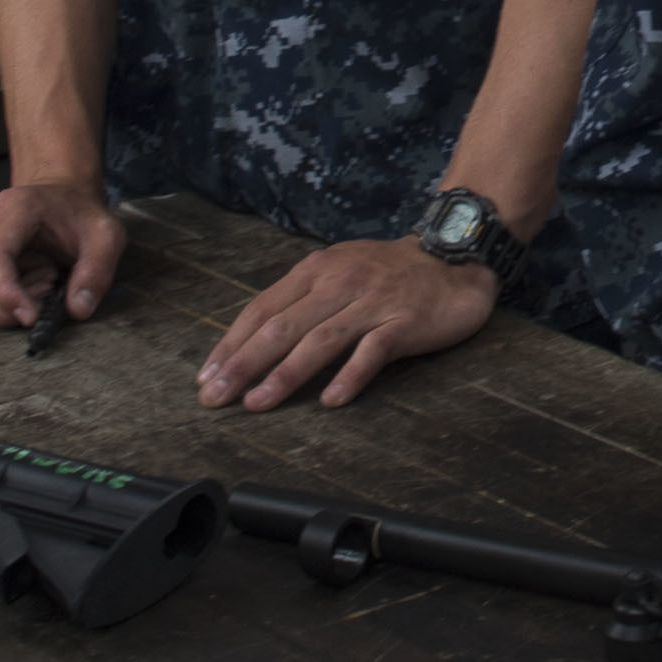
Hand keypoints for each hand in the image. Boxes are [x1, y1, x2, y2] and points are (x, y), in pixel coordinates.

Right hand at [0, 175, 124, 331]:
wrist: (60, 198)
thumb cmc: (80, 216)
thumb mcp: (106, 236)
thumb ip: (97, 270)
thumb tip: (77, 309)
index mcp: (13, 208)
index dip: (4, 291)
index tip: (30, 317)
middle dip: (6, 306)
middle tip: (49, 295)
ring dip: (0, 306)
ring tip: (42, 287)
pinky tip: (27, 287)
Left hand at [197, 237, 498, 409]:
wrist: (454, 256)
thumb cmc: (389, 272)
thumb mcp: (339, 271)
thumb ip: (303, 300)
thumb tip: (256, 340)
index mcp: (316, 270)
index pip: (262, 308)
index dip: (231, 344)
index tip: (206, 377)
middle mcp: (338, 283)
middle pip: (282, 327)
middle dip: (243, 364)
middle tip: (215, 397)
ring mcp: (371, 302)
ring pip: (319, 340)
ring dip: (284, 375)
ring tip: (257, 404)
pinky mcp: (404, 321)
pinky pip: (372, 351)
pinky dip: (350, 376)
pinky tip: (331, 401)